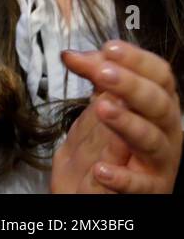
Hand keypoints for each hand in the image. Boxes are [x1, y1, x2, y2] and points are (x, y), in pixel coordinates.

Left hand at [51, 41, 181, 192]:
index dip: (137, 60)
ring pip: (151, 140)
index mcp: (158, 106)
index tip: (109, 48)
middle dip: (131, 86)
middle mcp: (165, 131)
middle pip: (158, 104)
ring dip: (128, 123)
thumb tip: (72, 55)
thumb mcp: (101, 105)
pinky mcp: (148, 190)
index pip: (159, 76)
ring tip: (103, 109)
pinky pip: (138, 185)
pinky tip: (102, 170)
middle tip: (103, 73)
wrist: (94, 189)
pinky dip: (122, 178)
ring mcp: (159, 162)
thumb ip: (94, 78)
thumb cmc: (109, 142)